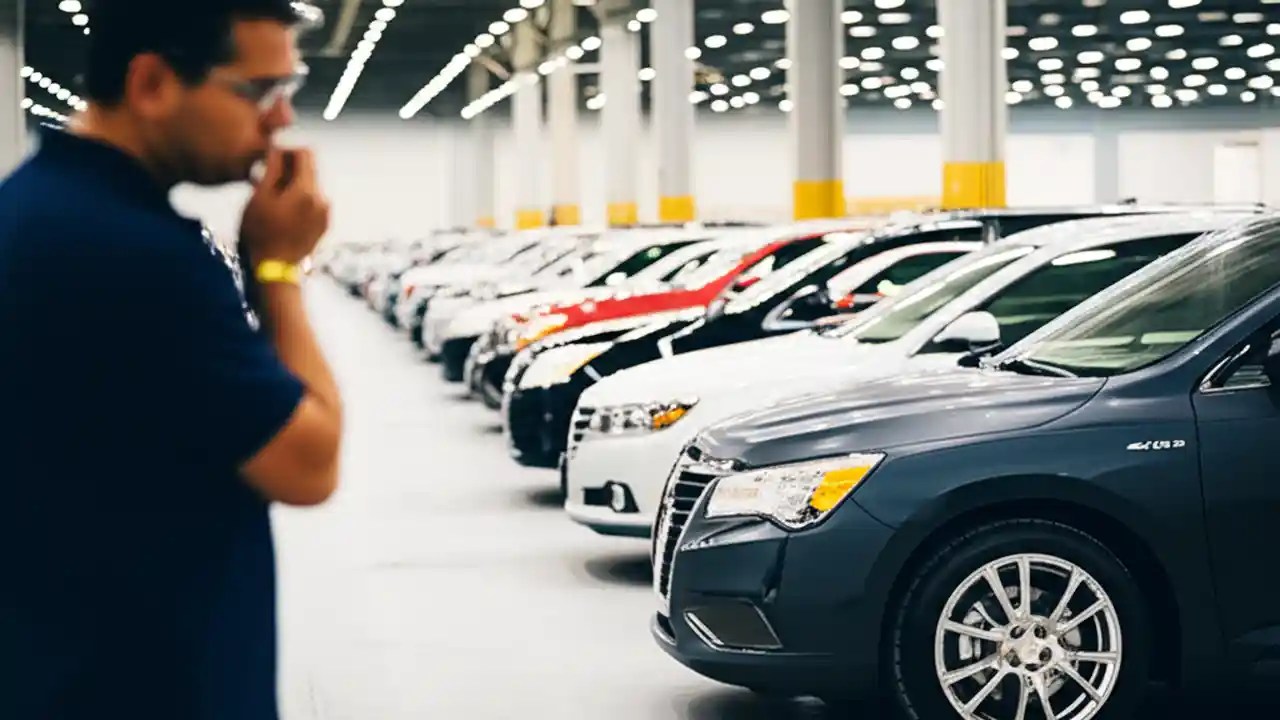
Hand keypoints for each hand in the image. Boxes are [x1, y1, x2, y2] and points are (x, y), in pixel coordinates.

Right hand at [241, 148, 329, 265]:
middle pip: (310, 170)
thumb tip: (276, 147)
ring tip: (272, 200)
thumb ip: (272, 169)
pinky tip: (282, 213)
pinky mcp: (324, 225)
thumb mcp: (259, 197)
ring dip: (293, 186)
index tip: (270, 159)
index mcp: (308, 190)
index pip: (306, 153)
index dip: (287, 151)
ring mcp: (326, 214)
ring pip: (310, 187)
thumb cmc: (260, 233)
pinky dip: (300, 201)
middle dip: (289, 169)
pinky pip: (313, 203)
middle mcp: (323, 199)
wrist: (274, 271)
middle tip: (266, 181)